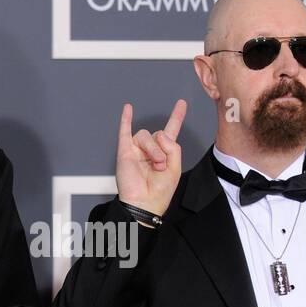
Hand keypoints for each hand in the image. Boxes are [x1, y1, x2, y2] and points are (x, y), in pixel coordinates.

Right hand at [115, 99, 185, 216]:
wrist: (144, 203)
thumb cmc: (160, 191)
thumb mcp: (175, 168)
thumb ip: (173, 147)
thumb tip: (160, 134)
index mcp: (164, 152)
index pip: (171, 130)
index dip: (177, 116)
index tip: (181, 104)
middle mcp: (150, 149)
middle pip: (158, 134)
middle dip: (162, 149)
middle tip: (161, 165)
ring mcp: (136, 149)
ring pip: (145, 135)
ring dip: (152, 149)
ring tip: (154, 163)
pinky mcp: (125, 152)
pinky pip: (124, 131)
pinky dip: (125, 119)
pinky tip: (128, 108)